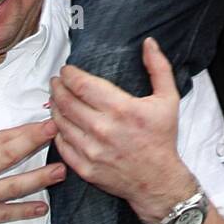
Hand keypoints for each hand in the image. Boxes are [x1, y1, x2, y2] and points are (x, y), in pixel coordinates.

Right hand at [0, 89, 61, 223]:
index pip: (0, 139)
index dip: (25, 131)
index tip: (46, 122)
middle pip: (11, 158)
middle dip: (37, 145)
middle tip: (61, 135)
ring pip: (13, 188)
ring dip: (39, 179)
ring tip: (61, 171)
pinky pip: (2, 216)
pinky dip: (23, 212)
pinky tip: (41, 208)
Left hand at [50, 37, 192, 221]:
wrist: (158, 180)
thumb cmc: (162, 139)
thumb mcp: (168, 99)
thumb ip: (159, 67)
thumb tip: (149, 43)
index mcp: (122, 109)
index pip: (83, 85)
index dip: (69, 74)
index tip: (66, 70)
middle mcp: (103, 129)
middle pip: (67, 102)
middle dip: (58, 87)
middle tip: (56, 81)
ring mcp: (91, 151)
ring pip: (60, 122)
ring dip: (54, 107)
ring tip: (56, 98)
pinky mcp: (84, 168)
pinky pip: (62, 145)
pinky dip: (58, 131)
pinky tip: (60, 123)